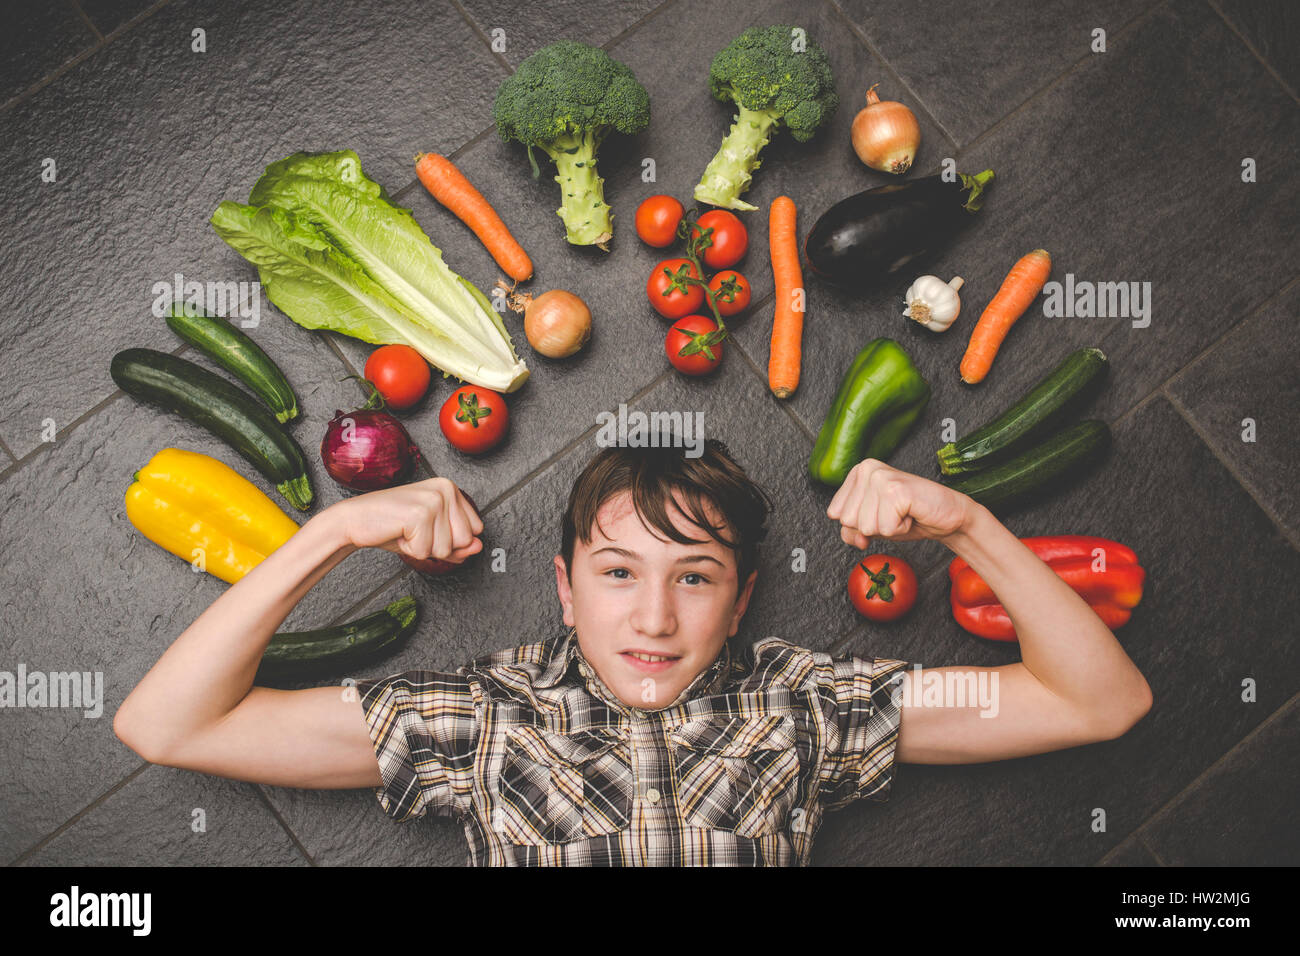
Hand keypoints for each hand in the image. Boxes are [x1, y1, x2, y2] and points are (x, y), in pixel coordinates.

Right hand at [331, 477, 483, 562]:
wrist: (354, 520)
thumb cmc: (392, 526)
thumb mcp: (431, 536)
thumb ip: (458, 544)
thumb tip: (479, 547)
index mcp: (451, 488)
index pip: (475, 531)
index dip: (451, 540)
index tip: (427, 529)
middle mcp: (445, 489)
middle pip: (464, 541)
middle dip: (437, 546)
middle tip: (414, 531)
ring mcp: (434, 500)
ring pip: (445, 549)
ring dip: (422, 548)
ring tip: (406, 531)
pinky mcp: (420, 514)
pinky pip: (426, 552)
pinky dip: (409, 549)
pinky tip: (398, 532)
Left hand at [826, 459, 973, 547]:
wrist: (947, 516)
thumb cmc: (910, 517)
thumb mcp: (873, 525)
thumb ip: (851, 531)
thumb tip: (855, 538)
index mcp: (857, 472)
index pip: (835, 513)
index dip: (859, 524)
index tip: (882, 513)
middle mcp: (866, 469)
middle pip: (848, 521)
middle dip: (874, 527)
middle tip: (895, 513)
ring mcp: (880, 477)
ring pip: (865, 527)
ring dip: (888, 528)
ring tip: (903, 513)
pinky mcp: (895, 490)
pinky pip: (885, 529)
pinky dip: (900, 529)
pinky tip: (911, 514)